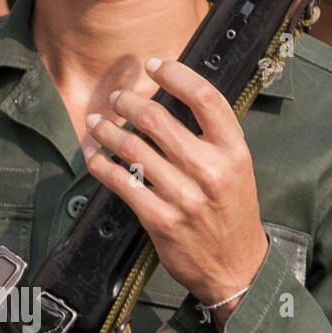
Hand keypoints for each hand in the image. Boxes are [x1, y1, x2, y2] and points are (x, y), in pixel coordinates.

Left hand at [83, 58, 269, 331]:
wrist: (236, 267)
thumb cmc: (234, 211)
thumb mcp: (237, 168)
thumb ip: (211, 138)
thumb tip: (172, 101)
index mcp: (235, 151)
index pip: (205, 98)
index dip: (176, 75)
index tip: (154, 65)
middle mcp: (211, 170)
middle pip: (158, 119)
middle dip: (129, 102)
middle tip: (118, 98)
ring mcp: (184, 195)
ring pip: (132, 147)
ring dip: (107, 129)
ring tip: (98, 122)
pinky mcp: (159, 218)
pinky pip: (119, 181)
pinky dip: (100, 162)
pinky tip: (94, 154)